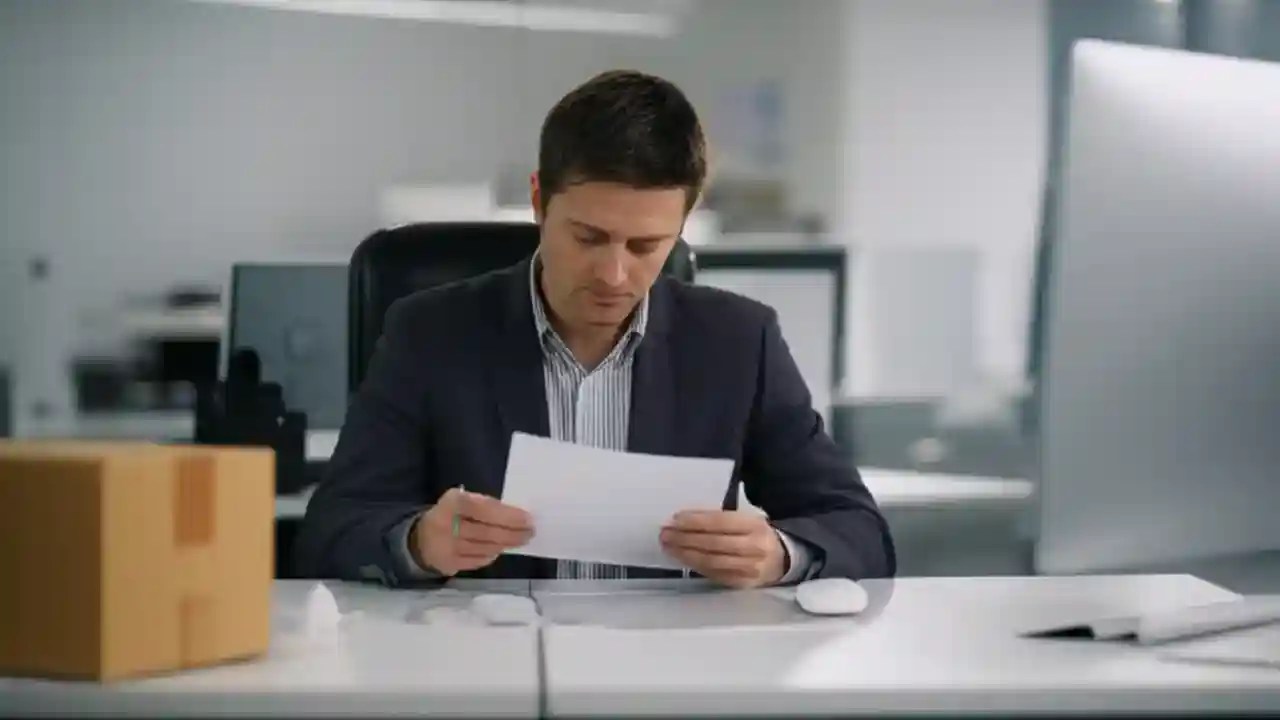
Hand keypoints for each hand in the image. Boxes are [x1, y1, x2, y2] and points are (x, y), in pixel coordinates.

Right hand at [410, 488, 533, 576]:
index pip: (486, 509)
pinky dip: (491, 555)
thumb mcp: (462, 500)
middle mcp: (449, 525)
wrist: (419, 539)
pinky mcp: (450, 565)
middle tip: (530, 532)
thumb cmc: (449, 515)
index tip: (528, 519)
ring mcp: (448, 548)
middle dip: (514, 533)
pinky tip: (498, 549)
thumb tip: (516, 517)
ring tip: (519, 540)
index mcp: (453, 503)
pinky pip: (478, 561)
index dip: (509, 516)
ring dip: (506, 544)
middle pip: (488, 533)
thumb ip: (484, 506)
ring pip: (486, 548)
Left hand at [659, 510, 786, 588]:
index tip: (675, 519)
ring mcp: (748, 569)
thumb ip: (719, 518)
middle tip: (665, 534)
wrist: (784, 559)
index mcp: (754, 526)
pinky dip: (695, 566)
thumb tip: (684, 519)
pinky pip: (714, 574)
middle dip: (684, 538)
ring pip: (711, 562)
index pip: (720, 522)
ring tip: (668, 546)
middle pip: (713, 544)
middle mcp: (753, 548)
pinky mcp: (741, 584)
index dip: (695, 521)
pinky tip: (682, 559)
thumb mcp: (746, 519)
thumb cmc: (758, 534)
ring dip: (685, 554)